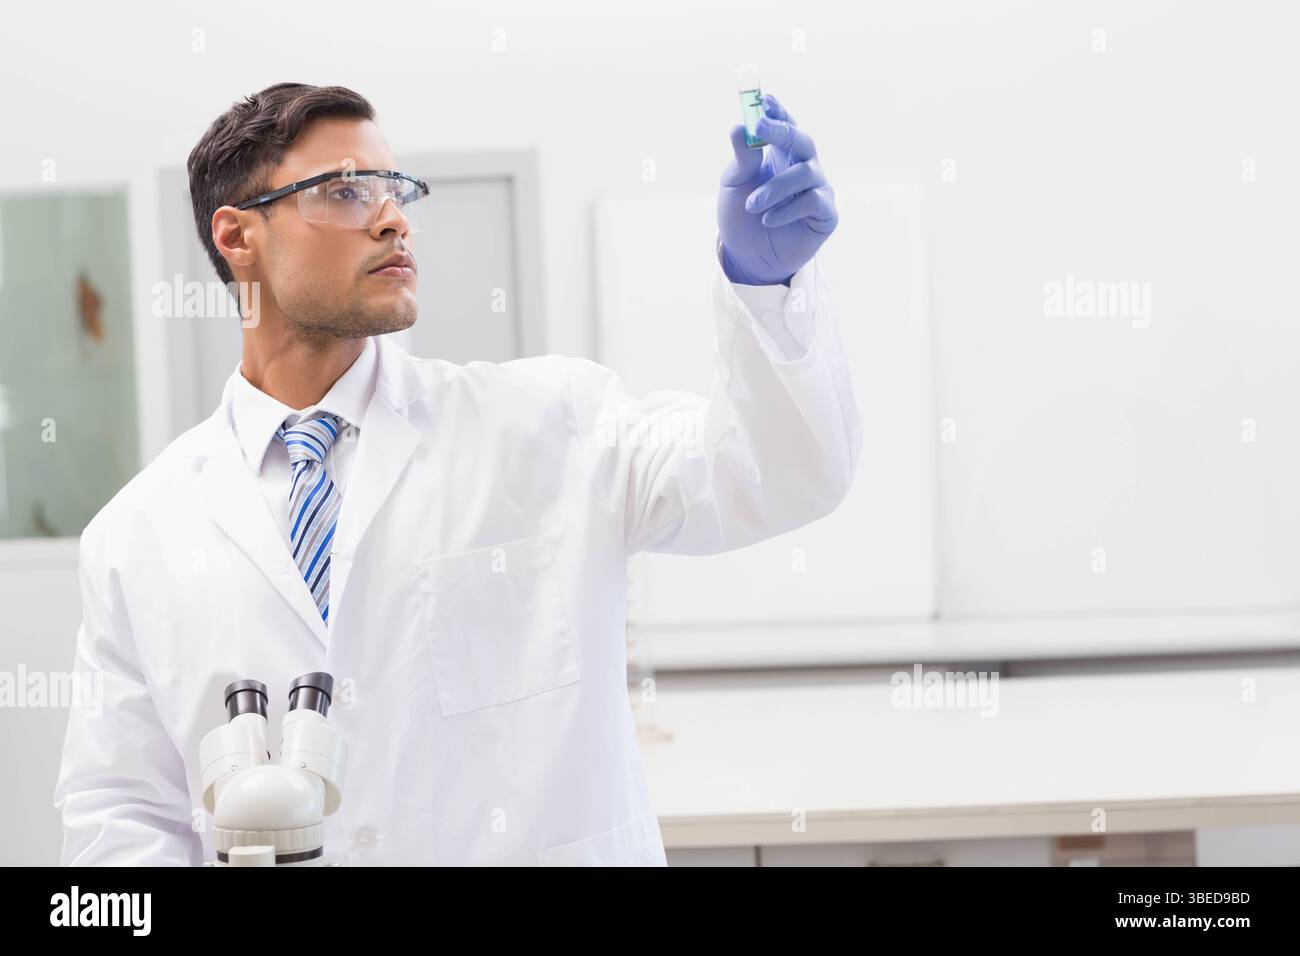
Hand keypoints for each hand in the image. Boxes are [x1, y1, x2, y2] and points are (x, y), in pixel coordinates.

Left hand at [716, 93, 837, 285]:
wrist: (749, 258)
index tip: (764, 100)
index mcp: (781, 154)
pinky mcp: (826, 213)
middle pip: (802, 139)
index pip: (785, 125)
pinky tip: (768, 221)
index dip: (778, 111)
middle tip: (758, 127)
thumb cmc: (743, 218)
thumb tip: (737, 127)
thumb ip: (742, 158)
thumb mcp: (735, 184)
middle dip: (781, 130)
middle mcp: (804, 166)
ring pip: (804, 173)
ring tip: (752, 206)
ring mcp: (818, 188)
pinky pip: (813, 201)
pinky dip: (787, 210)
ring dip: (774, 188)